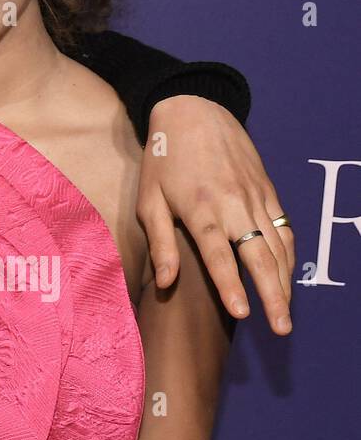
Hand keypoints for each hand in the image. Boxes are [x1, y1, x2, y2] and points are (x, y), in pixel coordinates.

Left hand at [136, 95, 293, 334]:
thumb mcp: (149, 199)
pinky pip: (284, 227)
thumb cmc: (164, 159)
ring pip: (277, 245)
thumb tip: (166, 283)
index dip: (230, 286)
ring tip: (285, 313)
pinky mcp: (267, 190)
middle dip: (272, 295)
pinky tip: (288, 275)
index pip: (219, 256)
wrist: (194, 112)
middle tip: (279, 327)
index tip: (243, 314)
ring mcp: (255, 197)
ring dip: (285, 281)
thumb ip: (160, 243)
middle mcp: (233, 206)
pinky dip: (289, 254)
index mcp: (200, 209)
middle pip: (259, 256)